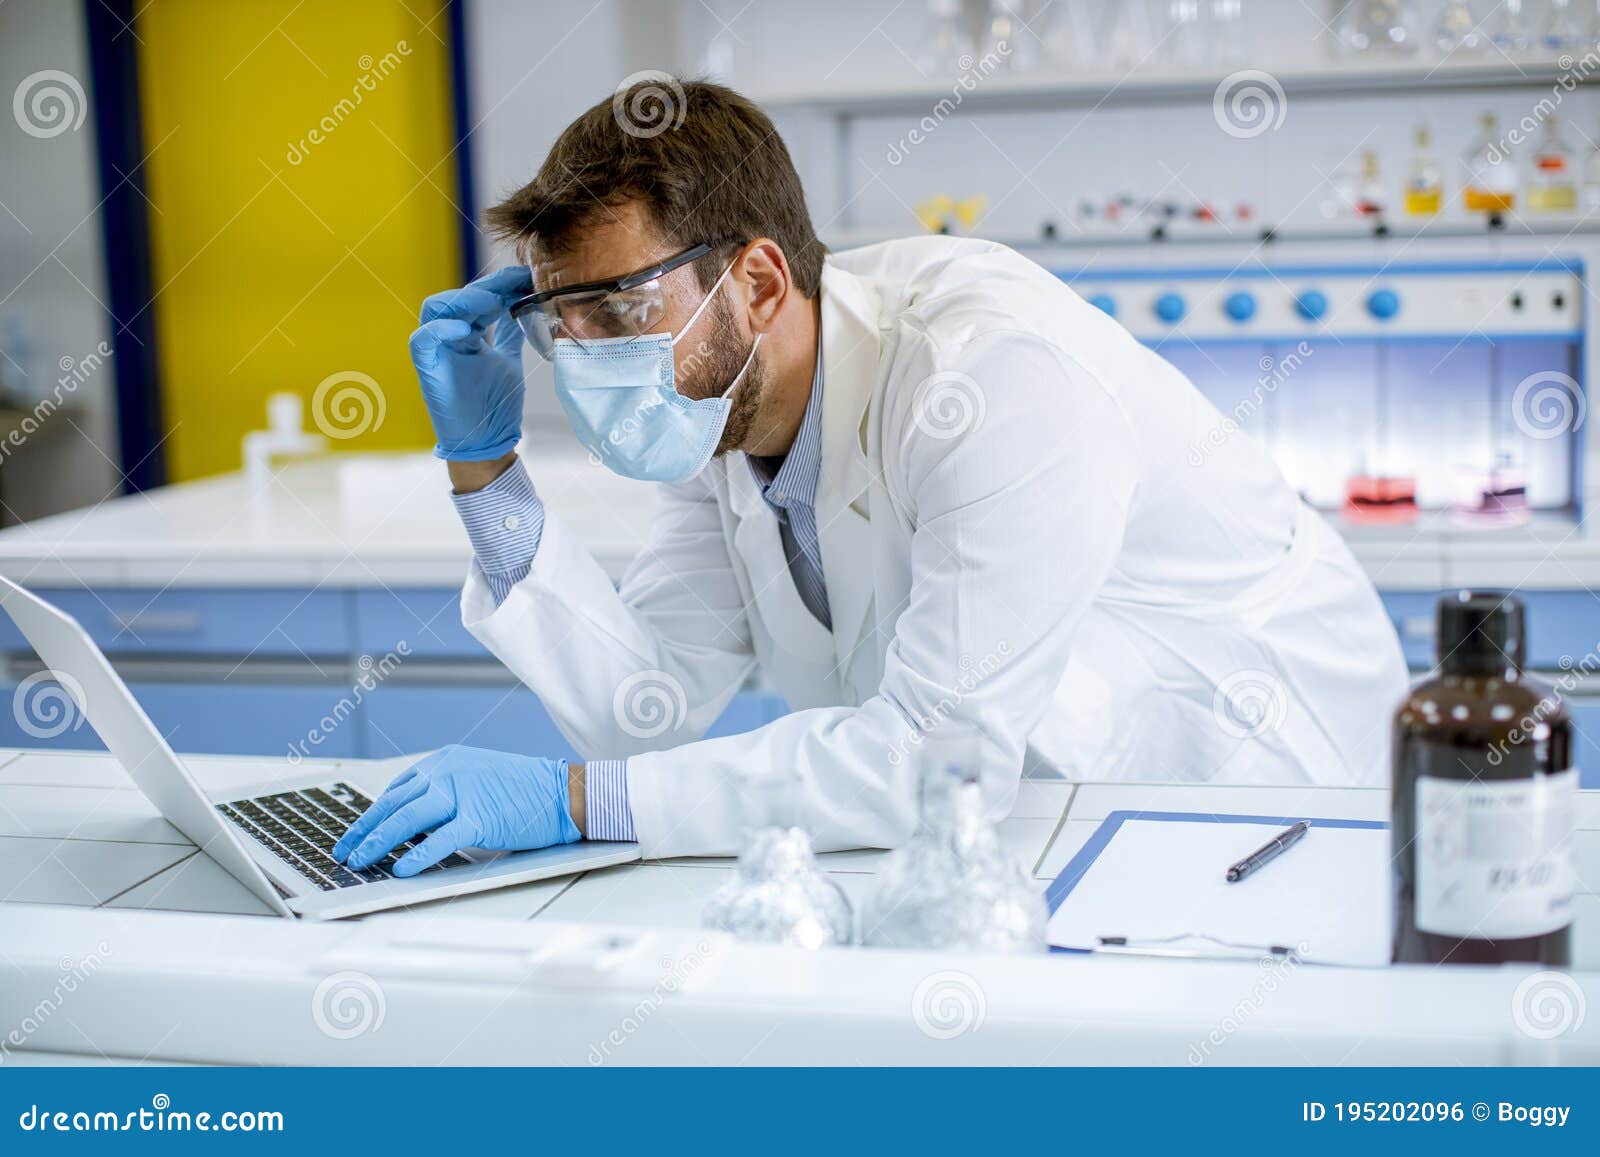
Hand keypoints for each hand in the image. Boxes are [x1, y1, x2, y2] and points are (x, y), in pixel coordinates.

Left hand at [332, 745, 579, 876]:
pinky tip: (401, 869)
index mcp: (445, 760)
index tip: (356, 832)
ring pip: (407, 819)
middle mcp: (448, 771)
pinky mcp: (480, 817)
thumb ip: (444, 795)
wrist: (563, 792)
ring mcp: (464, 792)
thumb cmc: (524, 790)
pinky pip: (440, 839)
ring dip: (378, 842)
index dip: (372, 814)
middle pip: (393, 803)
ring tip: (359, 861)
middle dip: (363, 829)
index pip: (397, 789)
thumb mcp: (476, 779)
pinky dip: (417, 855)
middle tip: (343, 850)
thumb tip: (410, 826)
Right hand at [409, 266, 531, 460]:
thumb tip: (524, 305)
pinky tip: (464, 329)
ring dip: (464, 300)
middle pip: (458, 298)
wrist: (488, 443)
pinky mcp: (428, 371)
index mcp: (466, 334)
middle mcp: (448, 339)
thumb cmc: (494, 405)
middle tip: (514, 283)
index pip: (478, 298)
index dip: (499, 284)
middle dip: (487, 287)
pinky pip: (421, 341)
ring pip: (435, 310)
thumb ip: (510, 333)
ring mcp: (437, 353)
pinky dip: (438, 330)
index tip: (525, 275)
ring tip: (492, 302)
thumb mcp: (508, 359)